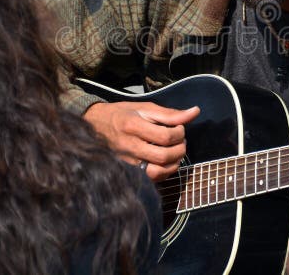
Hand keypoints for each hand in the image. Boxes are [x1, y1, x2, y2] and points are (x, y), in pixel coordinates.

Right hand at [84, 101, 199, 180]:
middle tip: (181, 142)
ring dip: (173, 164)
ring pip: (156, 172)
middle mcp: (128, 146)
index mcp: (133, 126)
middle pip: (163, 156)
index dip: (179, 133)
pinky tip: (165, 163)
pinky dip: (163, 173)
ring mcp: (126, 161)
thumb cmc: (121, 114)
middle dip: (180, 150)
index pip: (165, 136)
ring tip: (175, 154)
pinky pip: (149, 179)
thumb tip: (195, 112)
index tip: (180, 129)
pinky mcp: (125, 171)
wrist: (92, 125)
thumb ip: (170, 114)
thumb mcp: (144, 108)